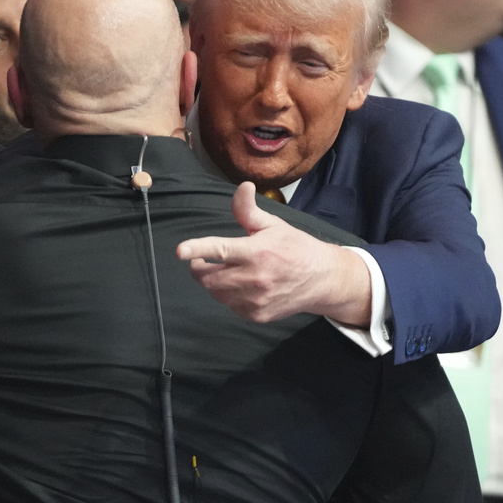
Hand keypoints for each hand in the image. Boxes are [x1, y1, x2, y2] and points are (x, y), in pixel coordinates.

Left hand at [176, 182, 371, 324]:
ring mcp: (256, 300)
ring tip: (227, 271)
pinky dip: (229, 295)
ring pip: (216, 293)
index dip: (198, 249)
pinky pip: (230, 305)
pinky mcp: (257, 315)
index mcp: (258, 252)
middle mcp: (256, 278)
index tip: (181, 251)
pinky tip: (243, 286)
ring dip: (214, 282)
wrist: (322, 280)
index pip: (221, 250)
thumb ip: (249, 211)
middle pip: (209, 278)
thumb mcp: (273, 225)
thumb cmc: (295, 248)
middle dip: (199, 268)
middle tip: (202, 261)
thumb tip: (243, 187)